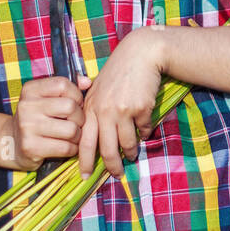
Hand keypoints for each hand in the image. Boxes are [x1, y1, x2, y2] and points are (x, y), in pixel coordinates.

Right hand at [9, 73, 92, 170]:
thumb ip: (68, 88)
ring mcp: (27, 127)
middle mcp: (26, 106)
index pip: (63, 85)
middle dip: (80, 117)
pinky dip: (72, 149)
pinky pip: (66, 148)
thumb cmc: (38, 118)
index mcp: (30, 90)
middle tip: (76, 122)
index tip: (74, 104)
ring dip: (78, 135)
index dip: (76, 95)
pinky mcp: (31, 148)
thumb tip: (87, 82)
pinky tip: (66, 146)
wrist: (11, 143)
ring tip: (72, 135)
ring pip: (71, 129)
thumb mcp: (47, 98)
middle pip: (70, 107)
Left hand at [79, 28, 166, 177]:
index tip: (85, 176)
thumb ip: (91, 108)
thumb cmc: (118, 71)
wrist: (140, 54)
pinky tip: (144, 130)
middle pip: (106, 149)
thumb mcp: (97, 87)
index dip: (85, 162)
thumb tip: (90, 134)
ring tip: (132, 155)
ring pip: (127, 143)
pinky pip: (144, 130)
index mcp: (90, 108)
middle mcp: (104, 112)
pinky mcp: (141, 109)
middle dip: (112, 167)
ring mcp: (123, 111)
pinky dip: (145, 133)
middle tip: (116, 175)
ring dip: (131, 152)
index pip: (84, 142)